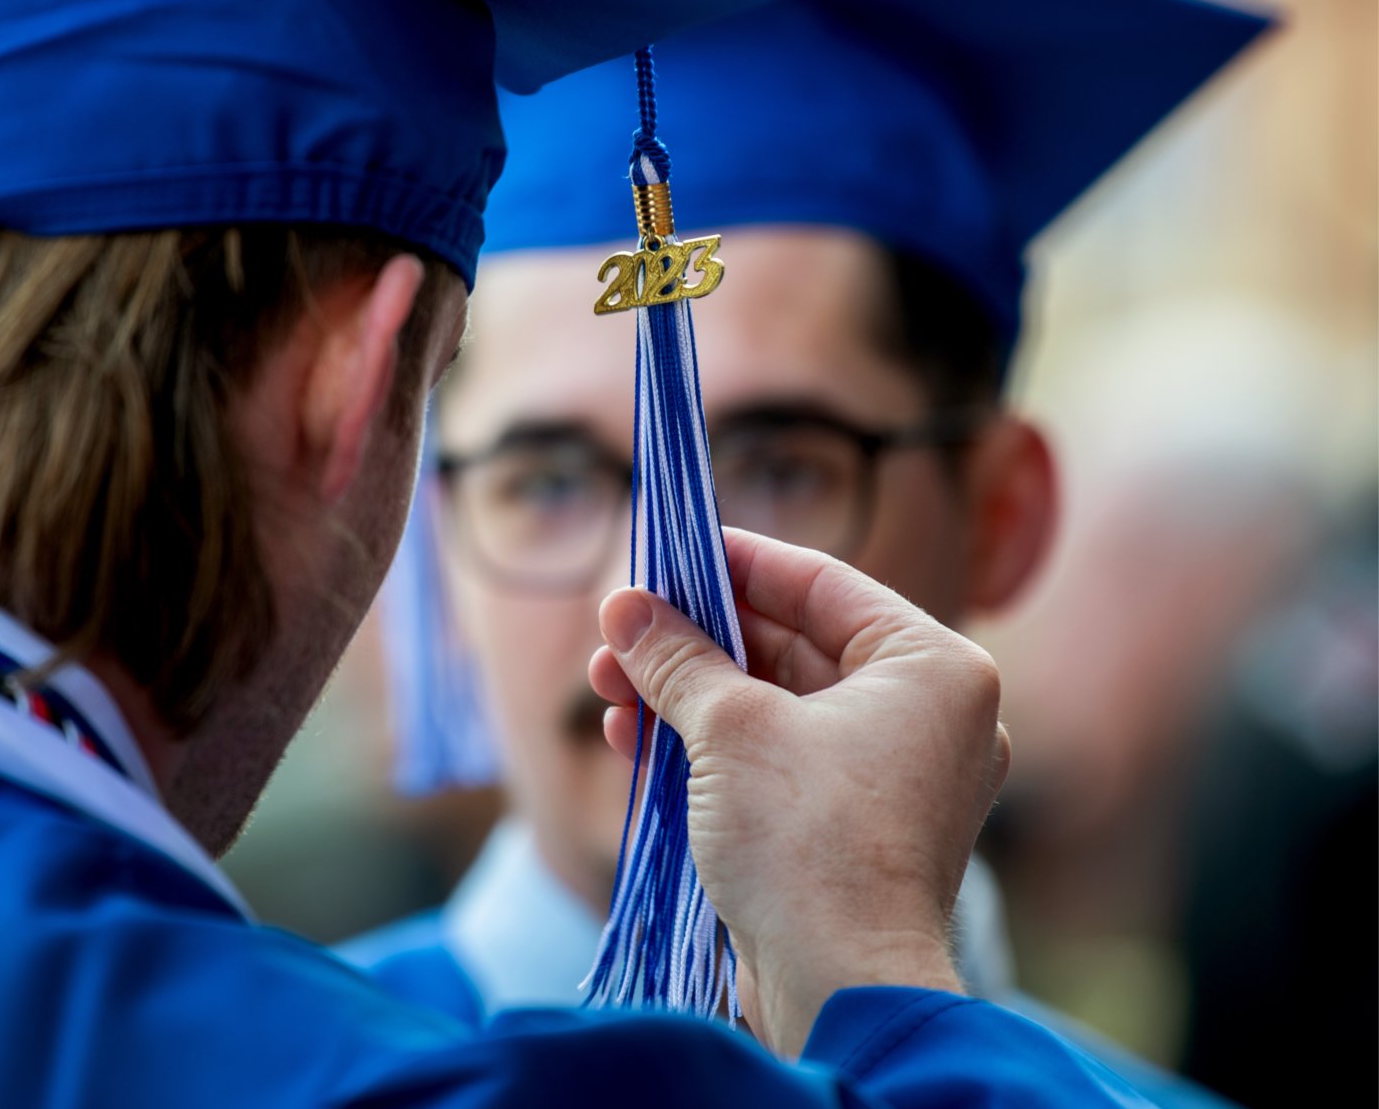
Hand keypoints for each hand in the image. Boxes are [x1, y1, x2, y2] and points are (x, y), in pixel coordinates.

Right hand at [588, 528, 1009, 1056]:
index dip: (734, 562)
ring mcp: (892, 776)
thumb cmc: (807, 842)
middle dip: (693, 640)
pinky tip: (635, 738)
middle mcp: (927, 715)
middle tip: (617, 629)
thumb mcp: (729, 726)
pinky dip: (711, 745)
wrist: (839, 987)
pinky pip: (777, 758)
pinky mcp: (852, 826)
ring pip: (774, 705)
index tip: (666, 551)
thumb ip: (676, 656)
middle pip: (791, 644)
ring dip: (687, 693)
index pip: (821, 583)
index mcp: (932, 668)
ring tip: (606, 688)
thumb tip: (622, 607)